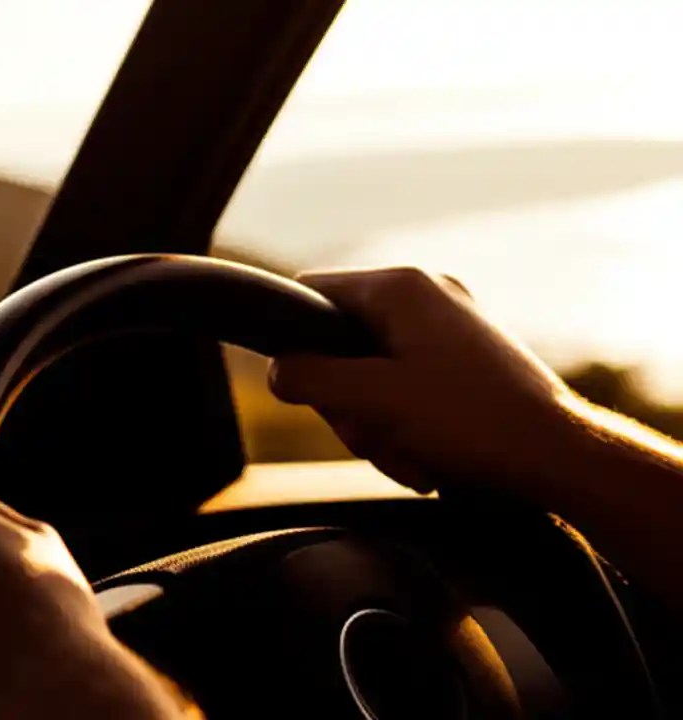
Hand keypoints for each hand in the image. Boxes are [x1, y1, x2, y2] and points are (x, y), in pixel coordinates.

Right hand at [269, 267, 578, 492]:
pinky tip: (429, 457)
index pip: (310, 294)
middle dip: (348, 403)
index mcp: (400, 287)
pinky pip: (408, 387)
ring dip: (378, 425)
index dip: (297, 345)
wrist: (559, 456)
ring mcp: (451, 327)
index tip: (315, 391)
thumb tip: (278, 371)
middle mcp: (427, 295)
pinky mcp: (468, 361)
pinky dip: (408, 426)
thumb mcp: (369, 401)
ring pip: (372, 374)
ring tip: (411, 455)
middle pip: (340, 345)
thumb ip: (307, 378)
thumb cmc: (470, 422)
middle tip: (374, 436)